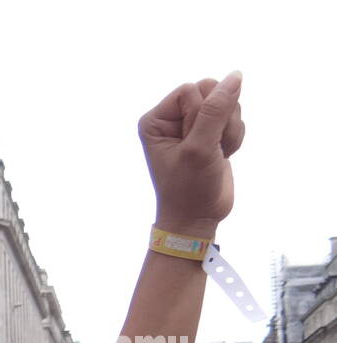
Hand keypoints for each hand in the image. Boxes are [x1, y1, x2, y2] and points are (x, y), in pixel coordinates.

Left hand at [139, 72, 243, 234]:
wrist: (197, 218)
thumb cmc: (188, 188)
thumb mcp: (200, 148)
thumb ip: (216, 110)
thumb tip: (235, 76)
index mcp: (156, 119)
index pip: (191, 89)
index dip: (200, 115)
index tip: (192, 145)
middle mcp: (172, 118)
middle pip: (212, 91)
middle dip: (219, 121)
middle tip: (207, 150)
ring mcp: (192, 124)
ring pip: (227, 102)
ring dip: (228, 131)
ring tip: (214, 155)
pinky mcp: (210, 132)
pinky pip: (234, 116)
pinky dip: (234, 137)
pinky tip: (221, 156)